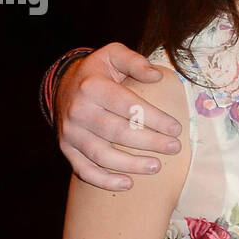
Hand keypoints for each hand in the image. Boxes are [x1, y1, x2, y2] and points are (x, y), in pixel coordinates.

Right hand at [56, 43, 181, 189]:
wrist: (62, 85)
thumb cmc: (97, 72)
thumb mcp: (113, 54)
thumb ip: (135, 61)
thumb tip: (157, 75)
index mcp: (93, 86)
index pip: (128, 106)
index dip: (155, 119)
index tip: (176, 129)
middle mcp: (78, 110)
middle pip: (118, 132)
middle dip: (149, 143)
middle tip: (174, 149)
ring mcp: (70, 132)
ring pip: (102, 155)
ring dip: (131, 165)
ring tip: (156, 167)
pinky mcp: (66, 149)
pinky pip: (84, 170)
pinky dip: (105, 181)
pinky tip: (128, 184)